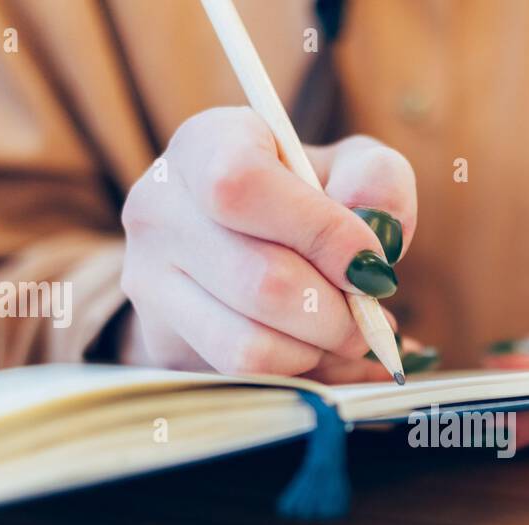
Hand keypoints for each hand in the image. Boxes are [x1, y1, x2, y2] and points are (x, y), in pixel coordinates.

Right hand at [119, 107, 416, 382]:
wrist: (242, 248)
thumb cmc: (304, 200)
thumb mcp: (349, 170)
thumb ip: (378, 180)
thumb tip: (379, 230)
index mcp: (203, 146)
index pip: (240, 185)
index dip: (320, 231)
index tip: (370, 259)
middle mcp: (159, 210)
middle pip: (261, 281)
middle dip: (339, 310)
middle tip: (370, 310)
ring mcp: (150, 282)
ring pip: (251, 343)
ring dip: (322, 348)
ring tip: (345, 331)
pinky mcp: (163, 343)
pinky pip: (246, 375)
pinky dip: (303, 371)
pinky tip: (321, 351)